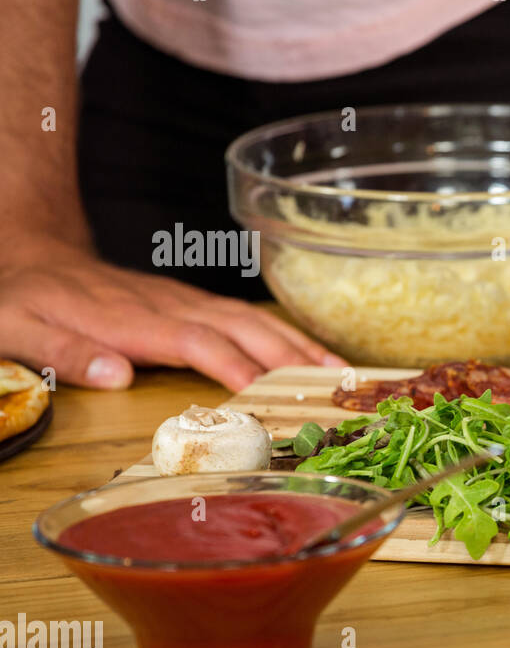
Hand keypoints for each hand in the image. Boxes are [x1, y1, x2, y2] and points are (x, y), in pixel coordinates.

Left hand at [0, 234, 345, 390]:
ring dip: (298, 346)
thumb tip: (117, 377)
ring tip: (340, 372)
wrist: (31, 253)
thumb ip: (66, 351)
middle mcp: (171, 306)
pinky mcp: (192, 304)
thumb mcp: (20, 326)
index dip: (234, 366)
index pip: (198, 342)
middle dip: (289, 358)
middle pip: (242, 329)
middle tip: (332, 387)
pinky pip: (247, 318)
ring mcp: (186, 302)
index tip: (267, 395)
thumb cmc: (25, 296)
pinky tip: (308, 354)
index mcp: (134, 319)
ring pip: (253, 320)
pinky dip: (284, 335)